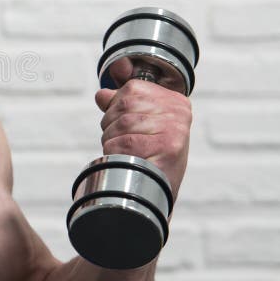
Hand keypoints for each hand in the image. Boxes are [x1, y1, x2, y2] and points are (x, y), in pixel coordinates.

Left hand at [95, 79, 192, 200]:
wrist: (161, 192)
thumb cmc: (152, 156)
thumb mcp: (143, 124)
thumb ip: (123, 105)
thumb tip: (101, 95)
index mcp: (173, 101)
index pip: (131, 88)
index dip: (116, 106)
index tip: (122, 124)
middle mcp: (178, 112)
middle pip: (124, 105)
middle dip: (110, 124)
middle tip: (119, 141)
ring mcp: (174, 129)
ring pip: (121, 123)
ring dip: (111, 139)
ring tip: (123, 152)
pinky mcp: (168, 148)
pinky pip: (123, 143)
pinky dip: (114, 152)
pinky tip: (125, 160)